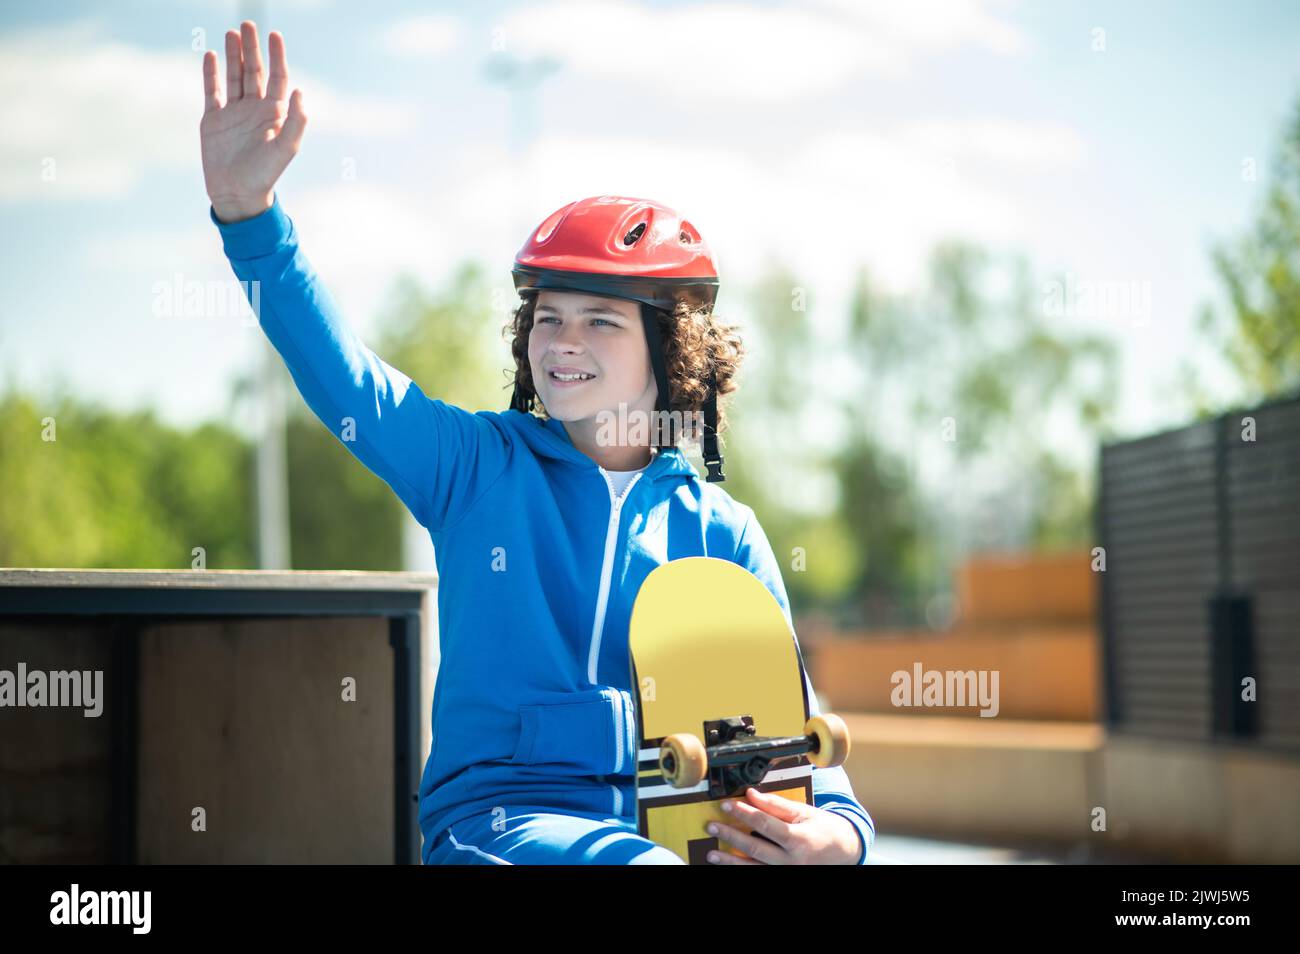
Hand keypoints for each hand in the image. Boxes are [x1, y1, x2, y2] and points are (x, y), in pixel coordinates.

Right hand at [200, 21, 306, 222]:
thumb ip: (296, 120)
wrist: (237, 193)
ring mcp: (234, 113)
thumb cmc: (265, 174)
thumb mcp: (285, 148)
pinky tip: (211, 56)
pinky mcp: (213, 119)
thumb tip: (300, 91)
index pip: (278, 78)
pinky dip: (211, 74)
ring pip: (234, 77)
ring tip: (232, 33)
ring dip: (234, 55)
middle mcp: (254, 110)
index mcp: (274, 114)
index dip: (277, 57)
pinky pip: (213, 91)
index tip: (275, 35)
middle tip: (249, 25)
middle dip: (253, 49)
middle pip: (255, 72)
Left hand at [705, 787, 861, 864]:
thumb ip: (776, 805)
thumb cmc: (824, 829)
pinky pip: (759, 875)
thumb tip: (751, 795)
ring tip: (711, 854)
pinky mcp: (784, 878)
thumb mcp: (804, 812)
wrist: (845, 852)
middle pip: (755, 848)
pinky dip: (743, 871)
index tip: (726, 805)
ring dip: (730, 862)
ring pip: (754, 868)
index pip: (765, 824)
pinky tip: (729, 866)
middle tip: (711, 826)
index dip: (744, 814)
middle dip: (731, 837)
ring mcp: (787, 873)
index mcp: (798, 839)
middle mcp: (792, 861)